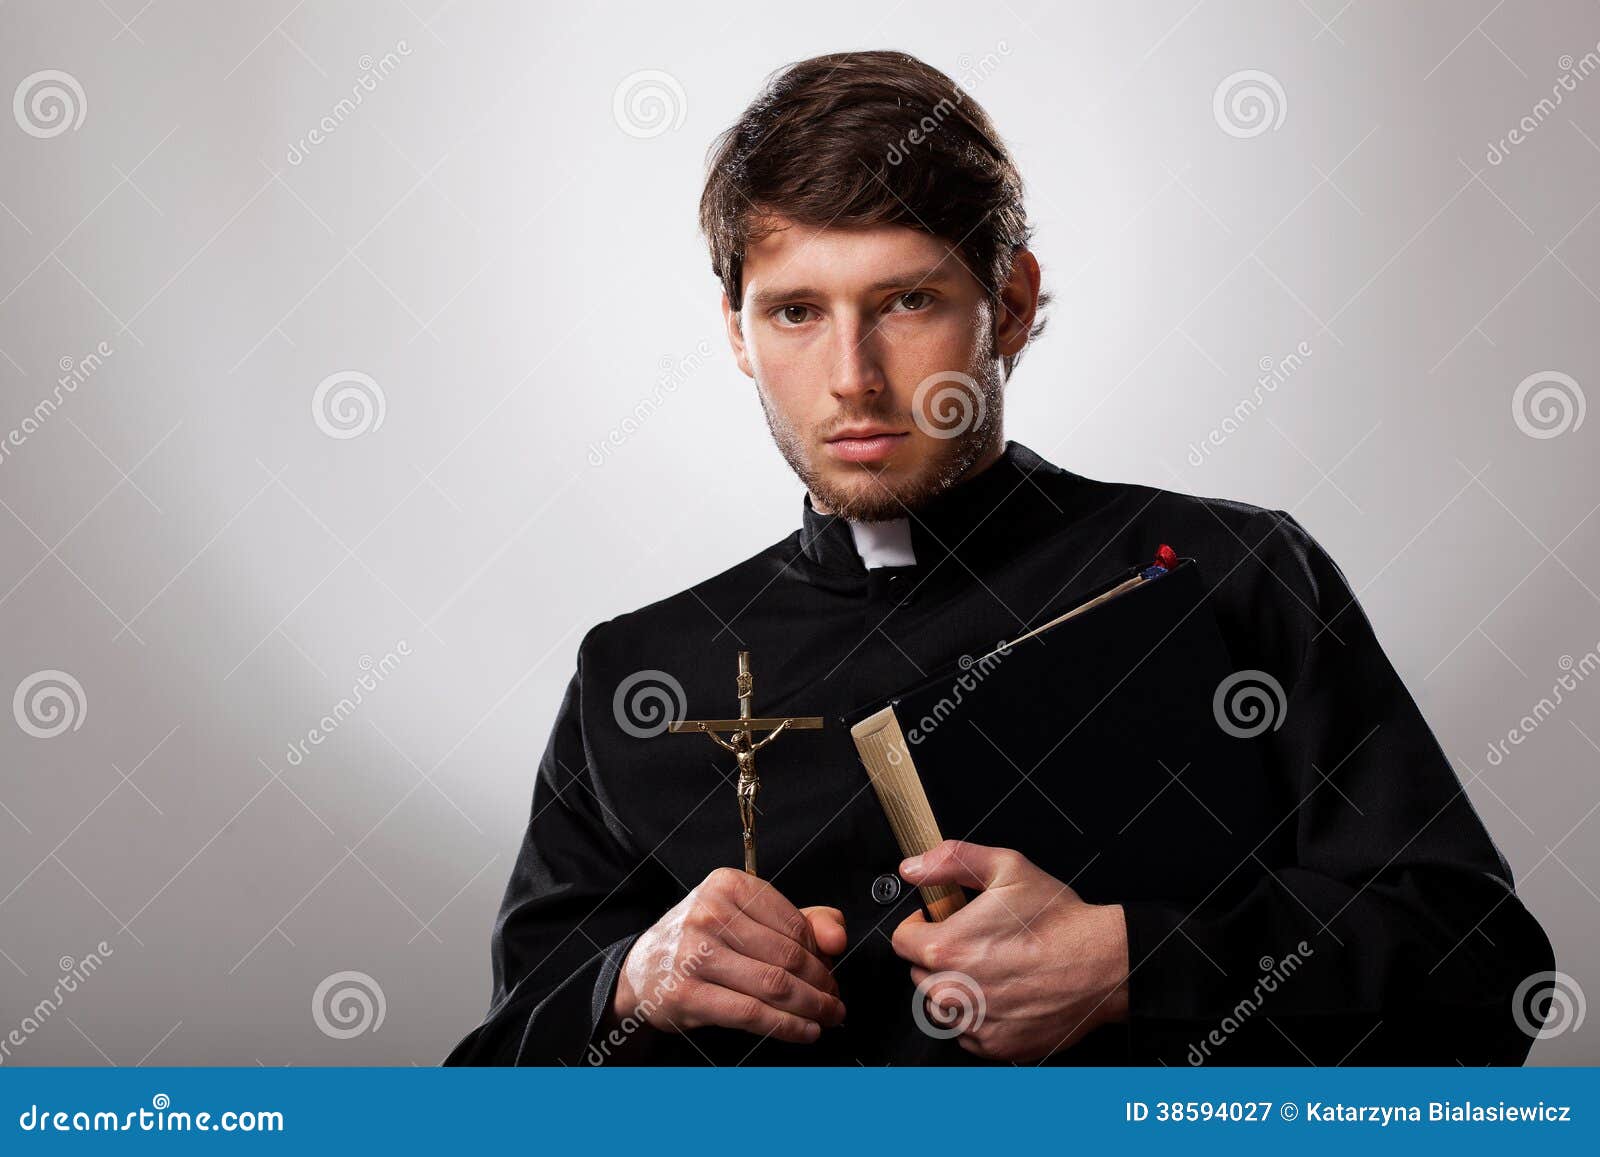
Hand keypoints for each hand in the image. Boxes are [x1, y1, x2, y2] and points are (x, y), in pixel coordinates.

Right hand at [611, 867, 847, 1043]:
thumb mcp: (746, 916)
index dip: (821, 953)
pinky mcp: (688, 993)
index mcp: (728, 885)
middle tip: (834, 999)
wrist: (642, 971)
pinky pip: (752, 1013)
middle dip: (822, 983)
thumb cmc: (702, 940)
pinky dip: (787, 1026)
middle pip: (788, 955)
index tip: (831, 970)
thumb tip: (838, 937)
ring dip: (812, 1006)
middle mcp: (709, 913)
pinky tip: (805, 1031)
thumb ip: (800, 920)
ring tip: (828, 1016)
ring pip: (775, 985)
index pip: (793, 922)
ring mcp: (695, 953)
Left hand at [891, 839, 1128, 1061]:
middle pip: (920, 974)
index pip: (901, 941)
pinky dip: (977, 1016)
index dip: (918, 925)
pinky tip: (1003, 994)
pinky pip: (967, 1033)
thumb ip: (951, 860)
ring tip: (989, 968)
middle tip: (973, 941)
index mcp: (948, 948)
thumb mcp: (1007, 867)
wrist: (1104, 963)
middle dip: (938, 956)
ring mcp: (976, 1024)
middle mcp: (955, 992)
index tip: (938, 921)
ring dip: (954, 988)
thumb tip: (912, 867)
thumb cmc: (1059, 920)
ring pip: (940, 1006)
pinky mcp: (997, 1046)